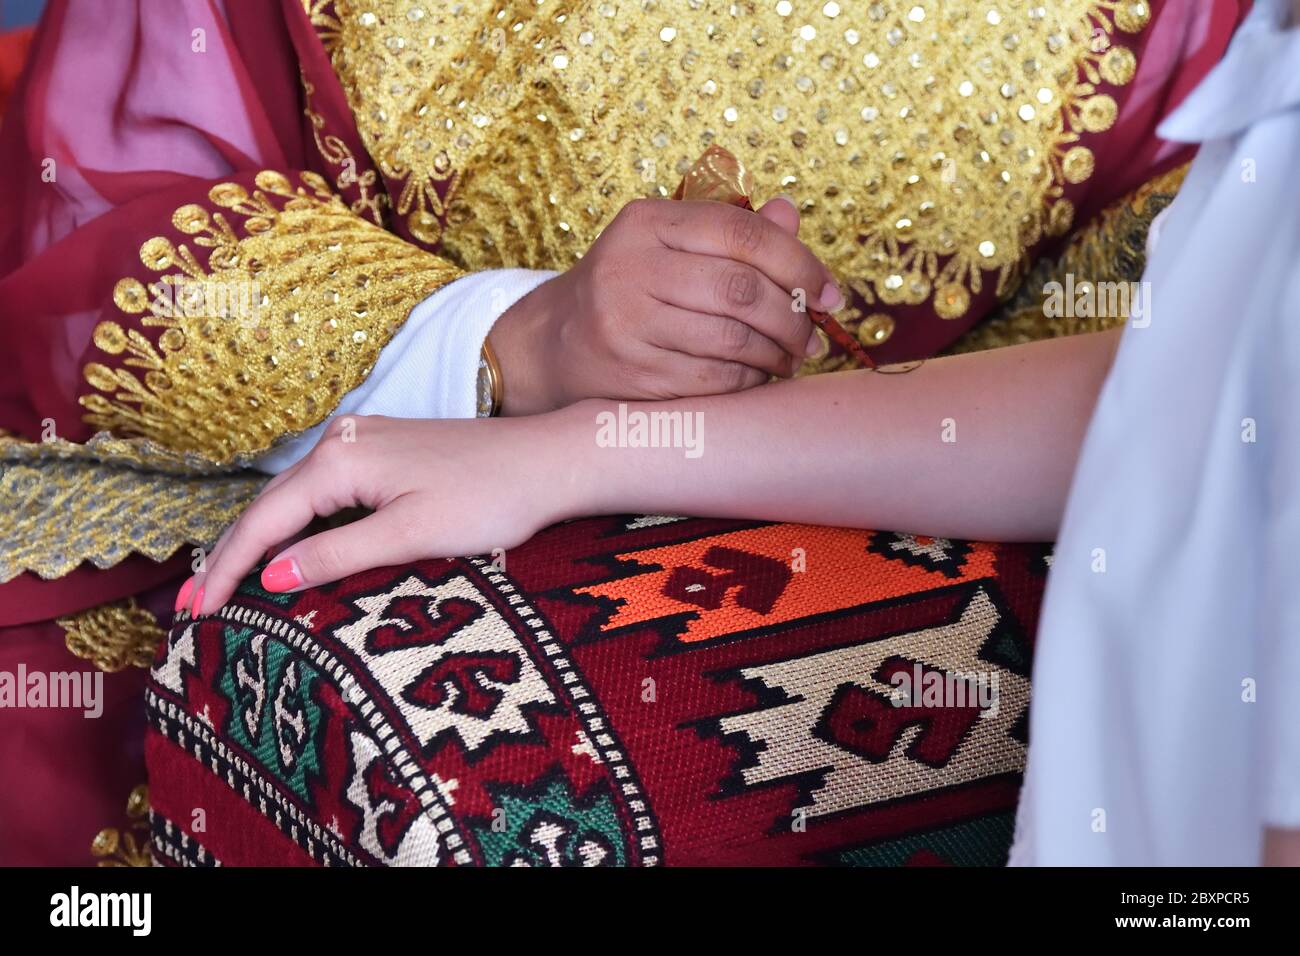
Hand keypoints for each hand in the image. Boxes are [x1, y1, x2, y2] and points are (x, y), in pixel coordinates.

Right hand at [178, 414, 585, 615]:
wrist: (548, 462)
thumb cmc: (491, 497)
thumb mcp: (411, 534)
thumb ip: (338, 554)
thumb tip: (272, 577)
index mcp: (340, 459)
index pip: (262, 522)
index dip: (225, 570)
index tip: (196, 614)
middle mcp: (342, 442)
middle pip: (267, 507)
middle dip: (228, 558)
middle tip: (194, 612)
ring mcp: (363, 443)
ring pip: (292, 501)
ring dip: (258, 544)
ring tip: (224, 590)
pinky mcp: (383, 454)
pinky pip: (321, 495)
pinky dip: (294, 528)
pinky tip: (285, 556)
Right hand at [487, 196, 841, 414]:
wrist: (555, 344)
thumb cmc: (630, 288)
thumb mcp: (669, 245)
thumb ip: (731, 231)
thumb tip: (791, 216)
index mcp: (647, 222)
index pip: (742, 232)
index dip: (799, 263)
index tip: (829, 294)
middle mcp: (630, 267)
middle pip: (740, 289)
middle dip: (791, 317)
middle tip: (811, 335)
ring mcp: (627, 323)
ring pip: (731, 339)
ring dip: (776, 354)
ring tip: (790, 358)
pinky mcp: (632, 373)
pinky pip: (713, 380)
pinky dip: (749, 381)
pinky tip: (758, 377)